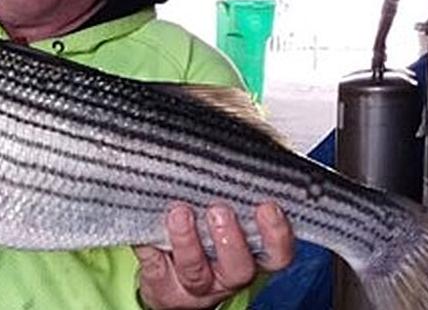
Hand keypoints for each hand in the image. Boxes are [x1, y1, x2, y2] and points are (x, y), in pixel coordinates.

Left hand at [134, 201, 293, 309]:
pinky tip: (149, 228)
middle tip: (218, 210)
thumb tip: (242, 143)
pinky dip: (151, 248)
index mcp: (252, 256)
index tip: (267, 206)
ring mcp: (195, 283)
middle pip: (239, 267)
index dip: (277, 233)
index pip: (277, 253)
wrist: (170, 274)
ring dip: (187, 240)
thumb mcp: (224, 209)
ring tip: (179, 212)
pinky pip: (156, 268)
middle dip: (229, 239)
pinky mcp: (163, 284)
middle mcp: (227, 274)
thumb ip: (232, 186)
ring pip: (195, 270)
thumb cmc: (203, 231)